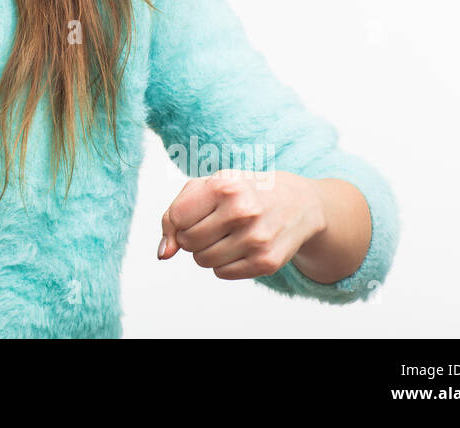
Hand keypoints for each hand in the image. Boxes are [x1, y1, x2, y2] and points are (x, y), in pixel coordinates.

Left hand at [157, 169, 324, 280]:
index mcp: (224, 186)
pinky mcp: (267, 262)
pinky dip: (224, 263)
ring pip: (202, 260)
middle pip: (188, 241)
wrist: (297, 202)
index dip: (180, 219)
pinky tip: (240, 246)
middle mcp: (242, 211)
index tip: (196, 211)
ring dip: (207, 251)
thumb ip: (174, 216)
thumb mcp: (207, 188)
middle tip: (213, 224)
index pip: (177, 217)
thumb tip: (163, 253)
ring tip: (226, 234)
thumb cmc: (242, 192)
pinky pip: (222, 273)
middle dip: (192, 236)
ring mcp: (257, 238)